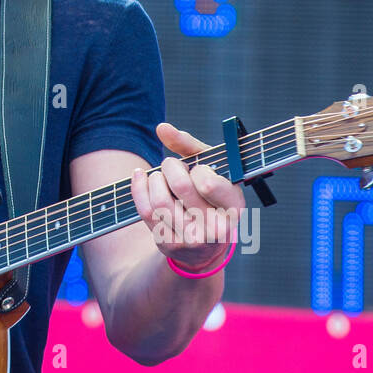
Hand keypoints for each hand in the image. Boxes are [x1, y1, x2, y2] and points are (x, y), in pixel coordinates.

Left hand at [129, 122, 244, 273]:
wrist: (204, 244)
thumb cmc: (208, 196)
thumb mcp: (211, 170)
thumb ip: (189, 145)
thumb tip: (162, 128)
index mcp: (233, 207)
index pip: (208, 183)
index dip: (197, 170)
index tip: (197, 170)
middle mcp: (216, 229)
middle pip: (180, 186)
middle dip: (170, 167)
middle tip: (171, 165)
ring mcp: (191, 240)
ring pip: (159, 200)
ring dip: (154, 179)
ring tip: (159, 176)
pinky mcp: (169, 244)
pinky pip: (145, 210)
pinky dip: (139, 188)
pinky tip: (142, 179)